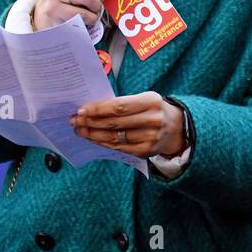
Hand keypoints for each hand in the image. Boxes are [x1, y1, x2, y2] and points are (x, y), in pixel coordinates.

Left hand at [69, 92, 184, 157]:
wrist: (176, 127)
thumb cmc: (153, 110)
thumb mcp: (144, 99)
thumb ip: (123, 103)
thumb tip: (92, 109)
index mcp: (151, 101)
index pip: (119, 106)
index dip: (98, 109)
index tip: (81, 110)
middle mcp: (152, 119)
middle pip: (114, 123)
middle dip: (91, 122)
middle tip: (75, 120)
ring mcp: (150, 137)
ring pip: (114, 137)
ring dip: (93, 134)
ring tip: (80, 130)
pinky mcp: (146, 151)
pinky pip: (119, 148)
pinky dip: (103, 143)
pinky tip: (93, 138)